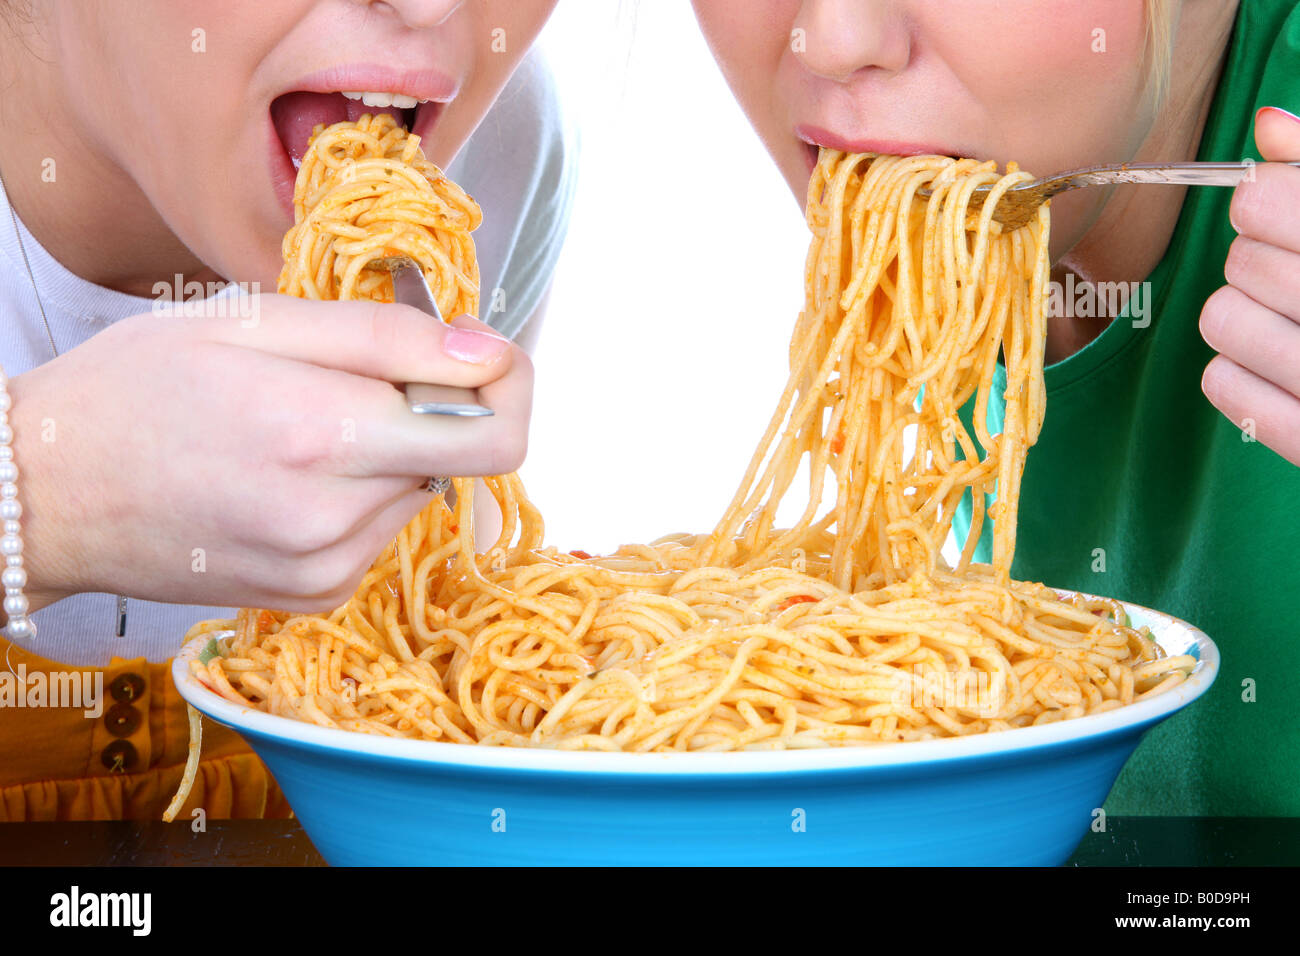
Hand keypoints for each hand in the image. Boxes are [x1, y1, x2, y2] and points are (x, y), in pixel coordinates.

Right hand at [9, 294, 531, 613]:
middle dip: (437, 409)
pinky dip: (360, 493)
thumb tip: (490, 354)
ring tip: (303, 425)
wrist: (44, 492)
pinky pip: (380, 529)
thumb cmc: (135, 390)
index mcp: (325, 437)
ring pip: (421, 490)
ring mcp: (327, 569)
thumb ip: (388, 339)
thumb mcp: (256, 324)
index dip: (508, 385)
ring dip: (392, 451)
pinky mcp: (315, 594)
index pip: (496, 433)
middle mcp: (337, 520)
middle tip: (367, 378)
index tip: (478, 354)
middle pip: (461, 458)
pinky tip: (292, 473)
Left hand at [1199, 106, 1299, 463]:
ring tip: (1293, 321)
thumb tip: (1266, 124)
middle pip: (1240, 261)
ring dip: (1244, 315)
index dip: (1264, 200)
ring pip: (1220, 319)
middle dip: (1260, 259)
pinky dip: (1239, 374)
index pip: (1262, 202)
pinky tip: (1283, 369)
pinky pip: (1221, 383)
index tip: (1285, 211)